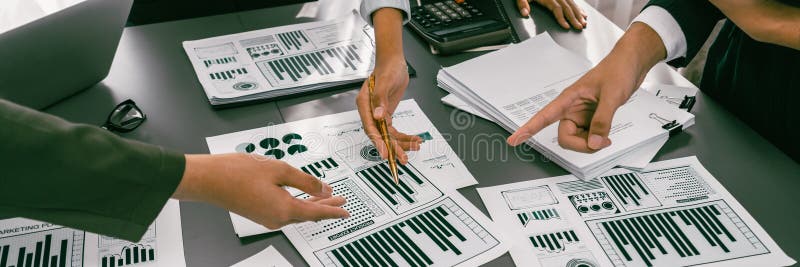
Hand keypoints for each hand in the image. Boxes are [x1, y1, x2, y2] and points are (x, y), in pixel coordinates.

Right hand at [174, 154, 348, 229]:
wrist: (208, 179)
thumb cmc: (236, 172)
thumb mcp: (279, 170)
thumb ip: (305, 181)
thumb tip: (324, 189)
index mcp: (283, 209)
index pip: (317, 212)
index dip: (334, 210)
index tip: (346, 211)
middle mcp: (275, 218)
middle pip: (308, 213)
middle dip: (325, 205)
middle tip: (340, 200)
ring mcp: (266, 217)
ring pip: (296, 211)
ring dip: (311, 203)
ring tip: (325, 196)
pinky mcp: (258, 212)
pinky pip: (284, 209)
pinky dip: (297, 202)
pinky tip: (300, 195)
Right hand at [356, 59, 421, 163]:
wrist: (394, 62)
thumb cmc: (387, 68)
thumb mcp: (384, 83)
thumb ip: (380, 100)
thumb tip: (378, 116)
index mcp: (364, 104)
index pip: (370, 127)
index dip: (378, 141)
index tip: (385, 153)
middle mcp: (370, 111)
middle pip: (380, 134)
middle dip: (392, 147)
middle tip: (402, 158)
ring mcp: (378, 114)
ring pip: (388, 135)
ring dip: (401, 143)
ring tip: (414, 148)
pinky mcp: (386, 114)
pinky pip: (394, 130)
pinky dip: (404, 136)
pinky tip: (414, 139)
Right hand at [506, 22, 665, 151]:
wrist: (631, 64)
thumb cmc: (617, 70)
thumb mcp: (611, 96)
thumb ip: (602, 121)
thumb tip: (595, 142)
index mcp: (569, 99)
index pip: (543, 117)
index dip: (528, 129)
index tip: (514, 140)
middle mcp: (572, 109)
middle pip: (565, 137)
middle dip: (582, 145)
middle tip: (600, 142)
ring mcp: (582, 115)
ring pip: (577, 140)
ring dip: (591, 143)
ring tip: (606, 136)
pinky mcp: (592, 118)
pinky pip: (588, 137)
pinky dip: (597, 140)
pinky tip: (606, 134)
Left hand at [516, 0, 587, 29]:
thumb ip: (522, 4)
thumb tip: (525, 13)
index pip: (557, 8)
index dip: (562, 18)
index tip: (566, 26)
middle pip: (567, 7)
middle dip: (574, 18)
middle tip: (579, 27)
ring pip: (572, 4)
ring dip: (579, 14)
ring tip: (584, 22)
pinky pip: (572, 1)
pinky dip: (578, 8)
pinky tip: (583, 13)